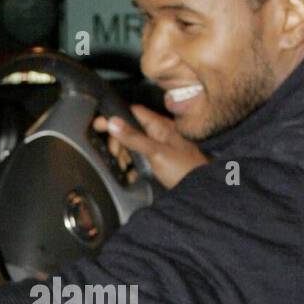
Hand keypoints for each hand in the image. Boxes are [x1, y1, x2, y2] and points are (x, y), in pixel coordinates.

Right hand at [93, 104, 209, 190]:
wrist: (203, 190)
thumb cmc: (185, 171)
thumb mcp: (156, 153)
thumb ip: (134, 138)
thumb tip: (112, 122)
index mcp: (161, 126)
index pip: (133, 112)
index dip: (115, 118)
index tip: (100, 125)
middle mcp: (161, 133)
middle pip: (132, 129)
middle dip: (118, 140)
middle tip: (114, 154)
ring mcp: (162, 147)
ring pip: (135, 144)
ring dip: (124, 154)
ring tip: (122, 165)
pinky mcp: (162, 161)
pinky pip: (142, 157)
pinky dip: (133, 164)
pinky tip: (130, 173)